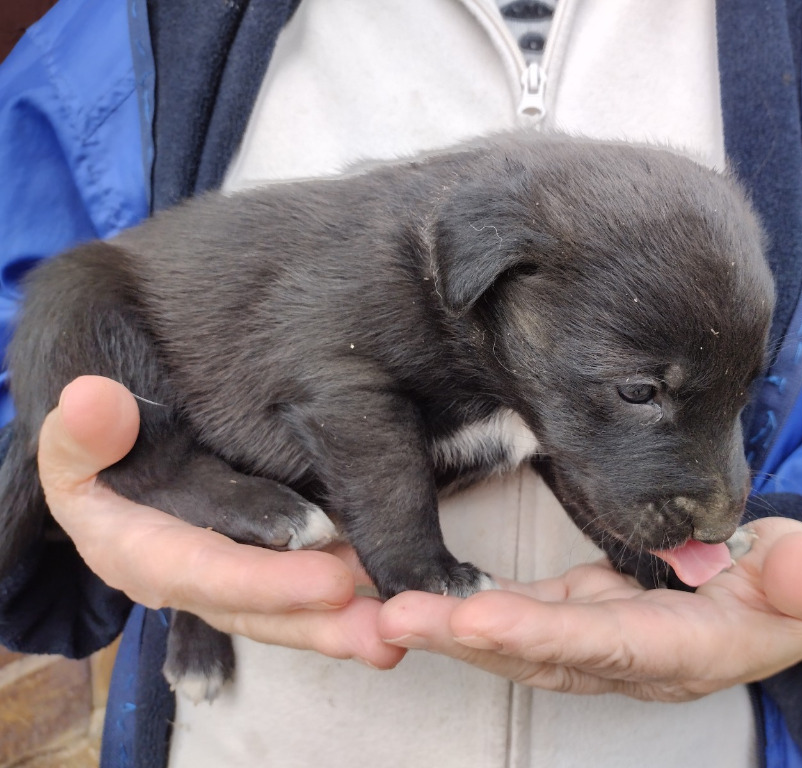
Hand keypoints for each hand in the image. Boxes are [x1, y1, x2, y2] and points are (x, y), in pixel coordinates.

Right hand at [37, 375, 402, 668]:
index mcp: (139, 554)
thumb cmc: (97, 447)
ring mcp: (228, 576)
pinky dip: (347, 591)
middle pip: (256, 611)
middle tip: (384, 630)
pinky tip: (392, 586)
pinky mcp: (259, 566)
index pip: (202, 574)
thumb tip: (94, 401)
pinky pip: (302, 587)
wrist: (112, 456)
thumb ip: (83, 432)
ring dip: (343, 619)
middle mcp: (189, 580)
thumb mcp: (77, 439)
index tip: (328, 581)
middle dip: (318, 623)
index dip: (262, 581)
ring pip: (286, 609)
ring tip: (399, 622)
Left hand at [378, 517, 801, 699]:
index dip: (538, 637)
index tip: (475, 622)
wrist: (767, 601)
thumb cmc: (785, 586)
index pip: (601, 646)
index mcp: (677, 650)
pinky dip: (463, 613)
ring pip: (513, 642)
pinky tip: (414, 599)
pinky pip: (514, 620)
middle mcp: (624, 658)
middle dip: (463, 640)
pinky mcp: (576, 617)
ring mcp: (594, 641)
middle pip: (536, 655)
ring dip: (446, 630)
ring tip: (381, 611)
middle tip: (392, 618)